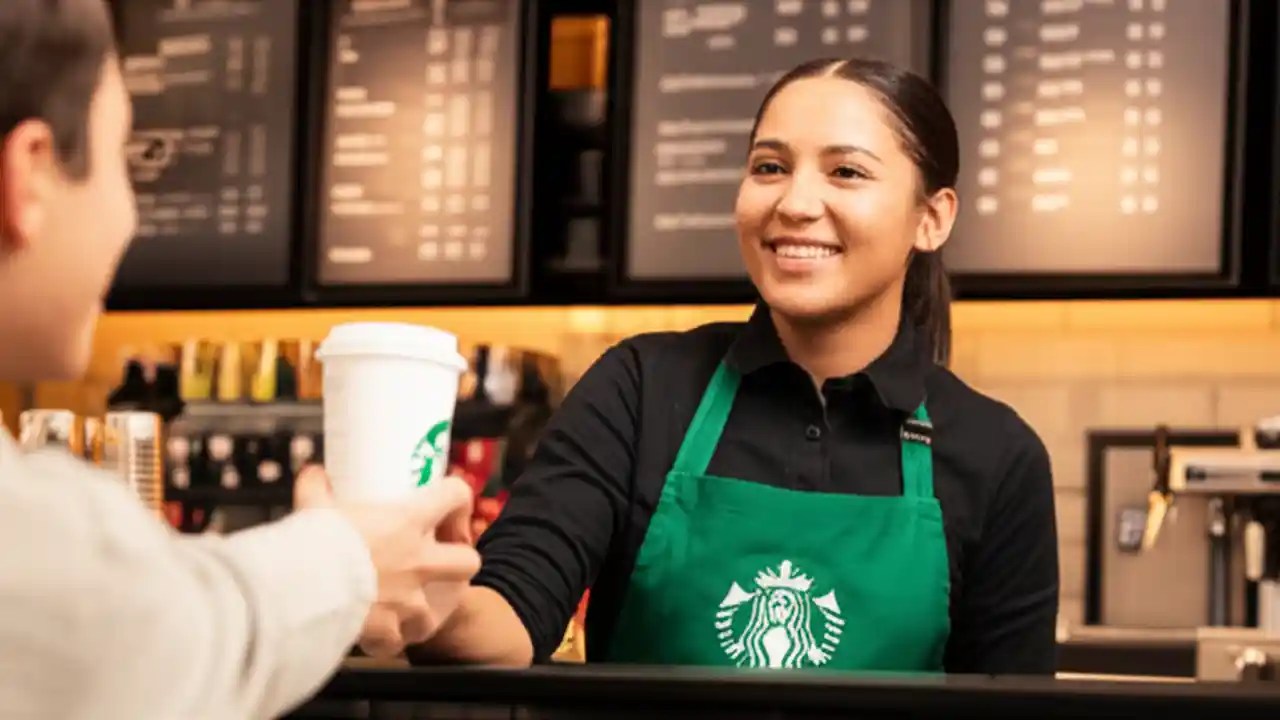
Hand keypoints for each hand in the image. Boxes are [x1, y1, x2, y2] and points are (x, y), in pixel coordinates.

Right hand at [294, 467, 480, 657]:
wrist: (298, 591)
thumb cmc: (311, 543)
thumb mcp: (315, 505)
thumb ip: (316, 487)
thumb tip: (313, 474)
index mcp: (407, 522)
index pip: (454, 495)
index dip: (458, 498)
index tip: (447, 507)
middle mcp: (417, 561)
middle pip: (468, 561)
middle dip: (458, 561)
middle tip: (437, 560)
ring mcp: (409, 600)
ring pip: (440, 609)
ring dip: (422, 608)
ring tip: (403, 605)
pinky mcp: (391, 631)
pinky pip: (398, 641)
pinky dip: (388, 640)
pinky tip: (375, 634)